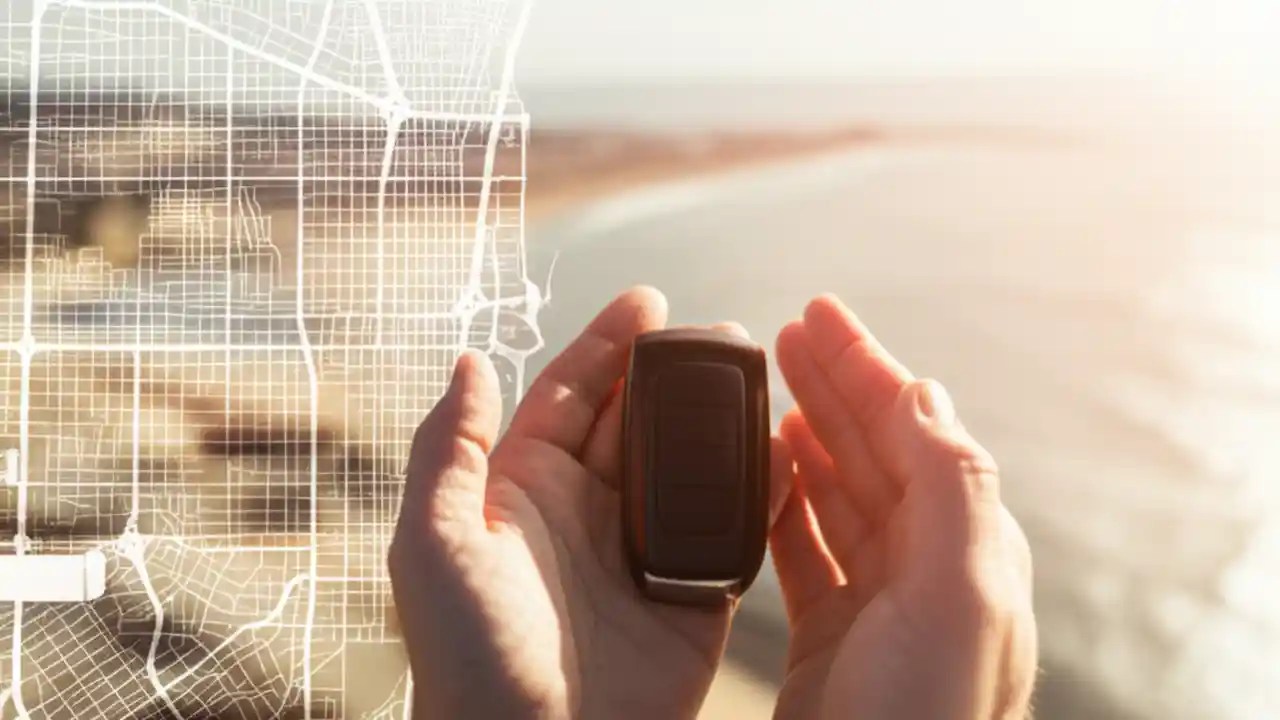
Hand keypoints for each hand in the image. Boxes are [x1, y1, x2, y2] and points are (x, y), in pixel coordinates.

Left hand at [389, 287, 785, 718]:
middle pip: (638, 418)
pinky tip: (780, 446)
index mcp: (525, 488)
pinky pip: (731, 528)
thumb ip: (450, 448)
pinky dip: (757, 487)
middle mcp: (586, 511)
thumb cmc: (471, 655)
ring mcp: (642, 551)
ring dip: (717, 419)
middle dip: (674, 369)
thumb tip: (470, 360)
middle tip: (719, 331)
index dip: (608, 344)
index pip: (572, 394)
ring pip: (689, 463)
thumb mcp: (435, 540)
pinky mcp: (693, 594)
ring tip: (754, 373)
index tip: (647, 301)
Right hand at [771, 295, 1037, 718]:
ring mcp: (879, 607)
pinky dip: (787, 503)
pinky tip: (768, 476)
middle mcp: (928, 573)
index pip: (915, 432)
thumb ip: (951, 489)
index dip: (866, 368)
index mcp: (967, 552)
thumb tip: (926, 393)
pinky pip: (809, 550)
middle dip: (834, 387)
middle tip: (786, 333)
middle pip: (877, 452)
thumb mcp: (956, 600)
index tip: (819, 314)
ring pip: (841, 495)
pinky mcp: (832, 640)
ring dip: (809, 437)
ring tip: (772, 394)